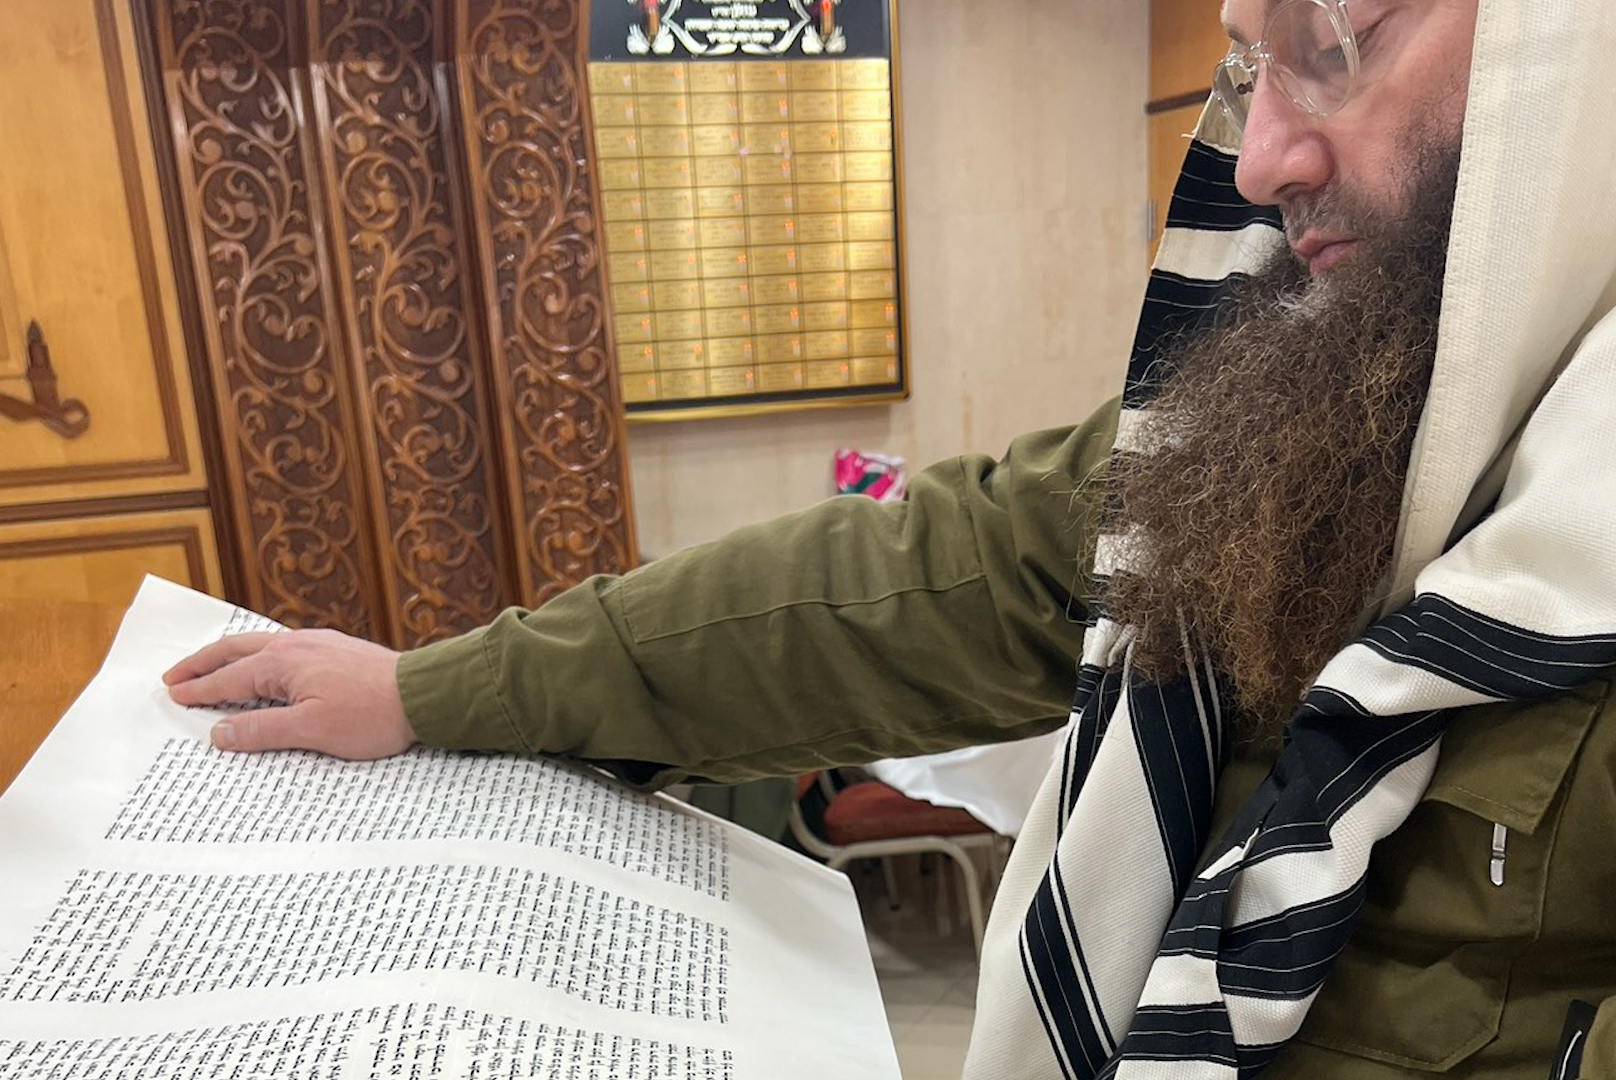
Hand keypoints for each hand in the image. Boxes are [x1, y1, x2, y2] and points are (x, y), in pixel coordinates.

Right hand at [162, 629, 417, 759]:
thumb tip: (219, 731)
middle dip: (202, 664)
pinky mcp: (336, 650)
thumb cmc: (371, 714)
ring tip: (209, 666)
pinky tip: (263, 664)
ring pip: (259, 645)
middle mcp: (295, 645)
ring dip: (229, 656)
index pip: (228, 679)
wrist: (423, 694)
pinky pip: (283, 648)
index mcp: (283, 662)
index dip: (199, 690)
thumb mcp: (311, 729)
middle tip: (174, 677)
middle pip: (236, 651)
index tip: (173, 696)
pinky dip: (258, 656)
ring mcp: (317, 644)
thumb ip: (261, 729)